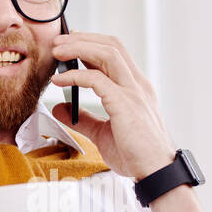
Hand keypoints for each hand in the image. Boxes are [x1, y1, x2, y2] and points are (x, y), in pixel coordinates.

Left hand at [50, 32, 176, 179]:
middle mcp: (137, 84)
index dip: (91, 43)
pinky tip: (60, 80)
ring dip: (79, 47)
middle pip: (111, 45)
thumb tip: (60, 108)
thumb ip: (83, 119)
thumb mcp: (103, 134)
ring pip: (107, 53)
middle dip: (82, 38)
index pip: (115, 53)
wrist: (155, 173)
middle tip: (58, 41)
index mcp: (136, 88)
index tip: (69, 44)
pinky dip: (75, 75)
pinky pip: (96, 79)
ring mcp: (133, 92)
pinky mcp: (125, 103)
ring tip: (57, 50)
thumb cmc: (136, 156)